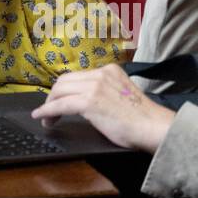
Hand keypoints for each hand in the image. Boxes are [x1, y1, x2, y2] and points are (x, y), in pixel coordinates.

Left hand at [31, 65, 173, 153]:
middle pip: (64, 81)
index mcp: (109, 70)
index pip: (77, 76)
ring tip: (46, 117)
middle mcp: (100, 74)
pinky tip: (42, 117)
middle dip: (53, 95)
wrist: (154, 127)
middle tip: (49, 110)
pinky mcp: (90, 101)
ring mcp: (94, 86)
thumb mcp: (122, 94)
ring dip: (49, 105)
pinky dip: (47, 111)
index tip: (57, 99)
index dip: (63, 89)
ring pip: (60, 91)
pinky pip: (60, 105)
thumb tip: (86, 101)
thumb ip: (104, 91)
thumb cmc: (142, 118)